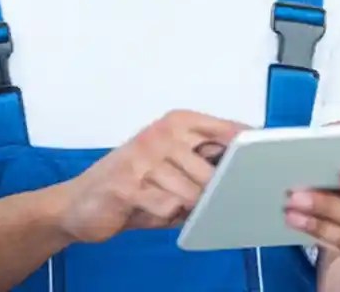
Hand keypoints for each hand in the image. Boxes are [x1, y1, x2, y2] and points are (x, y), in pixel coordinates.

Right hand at [55, 110, 246, 243]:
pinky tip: (149, 209)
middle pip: (213, 172)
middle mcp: (161, 134)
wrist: (76, 202)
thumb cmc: (132, 182)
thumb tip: (247, 166)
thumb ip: (205, 160)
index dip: (247, 149)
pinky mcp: (128, 184)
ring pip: (191, 194)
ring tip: (163, 202)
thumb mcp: (173, 164)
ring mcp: (144, 158)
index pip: (227, 130)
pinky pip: (167, 207)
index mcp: (177, 122)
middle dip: (208, 194)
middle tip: (189, 198)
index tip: (262, 161)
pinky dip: (164, 217)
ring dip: (182, 208)